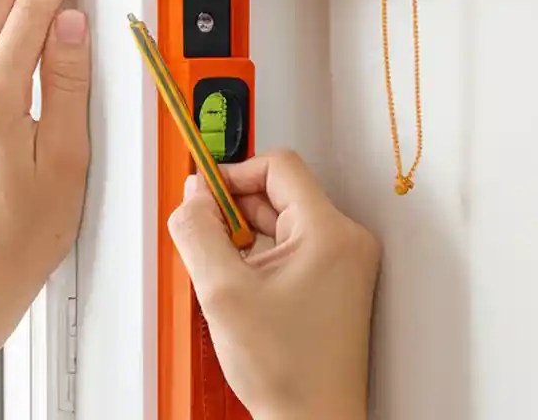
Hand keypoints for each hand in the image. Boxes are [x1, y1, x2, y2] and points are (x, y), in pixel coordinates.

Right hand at [168, 150, 380, 419]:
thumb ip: (199, 232)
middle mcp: (344, 241)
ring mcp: (343, 263)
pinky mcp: (334, 282)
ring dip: (245, 234)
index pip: (278, 166)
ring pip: (283, 220)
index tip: (203, 192)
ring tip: (222, 268)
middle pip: (279, 191)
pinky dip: (260, 255)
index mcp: (329, 233)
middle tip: (204, 233)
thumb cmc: (288, 371)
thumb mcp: (223, 292)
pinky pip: (291, 246)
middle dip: (234, 209)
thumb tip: (192, 196)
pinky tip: (240, 284)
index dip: (233, 174)